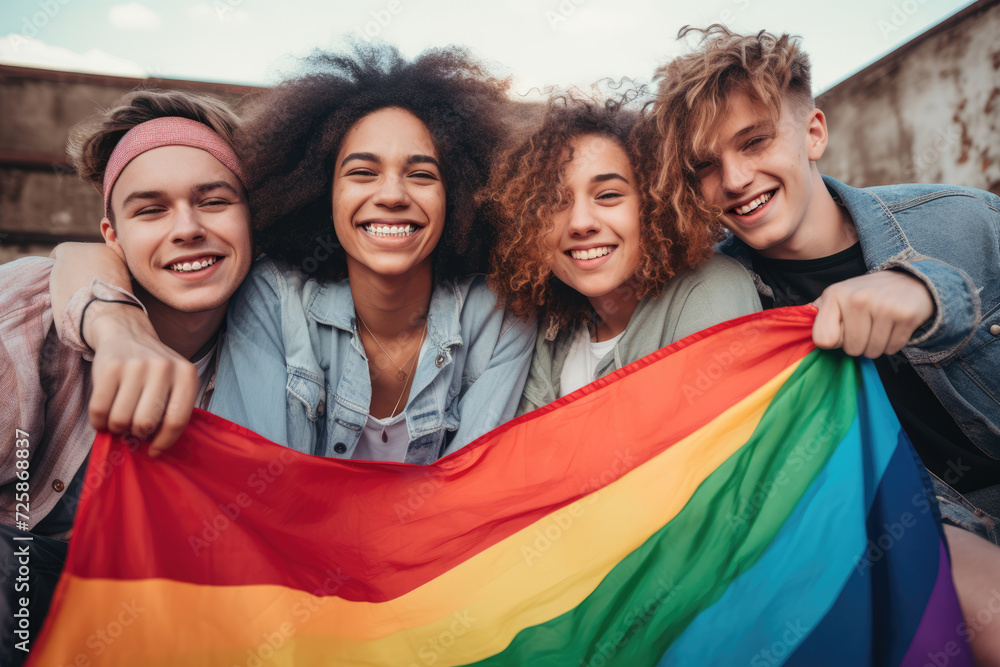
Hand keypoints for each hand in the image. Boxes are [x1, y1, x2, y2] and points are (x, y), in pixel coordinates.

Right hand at [86, 302, 198, 455]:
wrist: (126, 332)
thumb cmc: (153, 370)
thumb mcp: (174, 383)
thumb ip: (171, 410)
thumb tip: (155, 450)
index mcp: (186, 374)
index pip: (177, 420)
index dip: (164, 442)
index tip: (154, 451)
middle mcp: (164, 368)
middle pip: (146, 424)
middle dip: (137, 433)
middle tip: (133, 425)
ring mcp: (136, 366)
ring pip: (120, 420)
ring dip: (116, 428)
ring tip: (120, 417)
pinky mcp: (110, 367)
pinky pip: (99, 411)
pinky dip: (98, 422)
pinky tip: (103, 417)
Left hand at [812, 270, 934, 357]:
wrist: (907, 281)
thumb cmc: (864, 295)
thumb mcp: (836, 296)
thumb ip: (816, 312)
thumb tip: (796, 326)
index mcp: (835, 295)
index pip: (823, 340)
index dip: (834, 340)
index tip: (842, 329)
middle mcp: (857, 298)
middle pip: (851, 349)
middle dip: (858, 343)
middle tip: (866, 325)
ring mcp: (883, 306)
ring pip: (872, 352)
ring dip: (876, 345)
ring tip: (879, 325)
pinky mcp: (905, 315)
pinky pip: (892, 349)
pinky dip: (893, 344)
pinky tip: (893, 326)